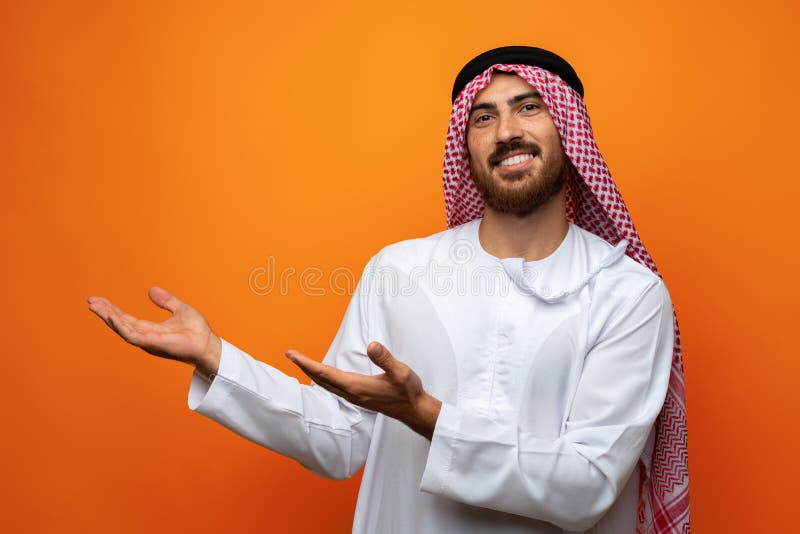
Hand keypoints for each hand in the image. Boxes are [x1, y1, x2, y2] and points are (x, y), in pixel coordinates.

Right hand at [87, 286, 221, 376]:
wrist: (207, 344)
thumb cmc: (197, 331)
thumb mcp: (179, 309)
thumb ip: (165, 301)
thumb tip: (151, 290)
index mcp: (150, 329)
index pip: (126, 318)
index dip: (113, 309)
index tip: (99, 300)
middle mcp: (146, 336)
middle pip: (120, 323)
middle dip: (105, 313)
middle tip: (91, 301)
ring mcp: (148, 341)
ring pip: (122, 329)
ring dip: (108, 318)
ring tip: (96, 307)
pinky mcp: (152, 344)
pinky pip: (132, 335)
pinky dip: (121, 326)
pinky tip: (111, 316)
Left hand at [286, 342, 441, 439]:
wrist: (414, 410)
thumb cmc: (408, 391)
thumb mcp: (400, 371)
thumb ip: (385, 358)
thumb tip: (372, 345)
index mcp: (356, 386)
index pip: (325, 373)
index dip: (307, 363)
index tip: (292, 354)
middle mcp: (351, 393)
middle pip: (320, 379)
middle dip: (304, 367)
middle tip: (289, 354)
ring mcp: (354, 396)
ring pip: (326, 384)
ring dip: (312, 373)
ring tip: (301, 362)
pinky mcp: (358, 397)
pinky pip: (333, 387)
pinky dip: (323, 379)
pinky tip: (323, 375)